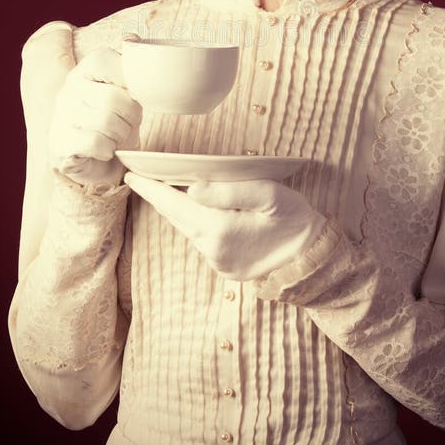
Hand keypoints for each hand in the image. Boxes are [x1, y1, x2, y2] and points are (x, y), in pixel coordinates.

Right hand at [48, 47, 141, 185]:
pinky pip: (96, 143)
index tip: (133, 96)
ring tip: (116, 138)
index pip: (107, 59)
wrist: (96, 163)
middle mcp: (68, 89)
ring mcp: (61, 116)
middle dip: (132, 117)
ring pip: (107, 122)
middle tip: (128, 125)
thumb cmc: (115, 122)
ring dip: (121, 136)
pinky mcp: (59, 143)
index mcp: (84, 70)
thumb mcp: (127, 91)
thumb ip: (130, 65)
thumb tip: (132, 38)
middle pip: (115, 98)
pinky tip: (104, 150)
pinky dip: (108, 150)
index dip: (130, 82)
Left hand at [124, 175, 326, 280]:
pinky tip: (199, 210)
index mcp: (219, 230)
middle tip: (142, 178)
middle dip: (159, 198)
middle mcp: (213, 250)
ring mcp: (219, 263)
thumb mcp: (269, 195)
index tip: (131, 175)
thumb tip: (190, 189)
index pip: (174, 205)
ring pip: (189, 230)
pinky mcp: (227, 269)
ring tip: (168, 189)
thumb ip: (229, 190)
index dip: (151, 189)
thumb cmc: (294, 219)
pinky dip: (197, 224)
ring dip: (179, 211)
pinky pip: (203, 241)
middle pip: (176, 218)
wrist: (314, 259)